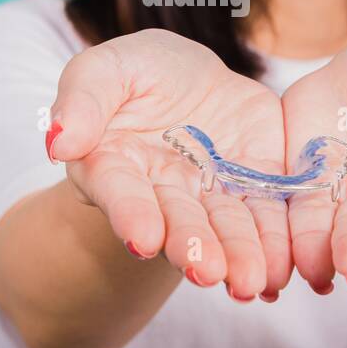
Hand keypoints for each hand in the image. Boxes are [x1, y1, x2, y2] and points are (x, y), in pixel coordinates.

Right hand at [48, 29, 290, 300]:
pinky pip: (272, 215)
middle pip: (178, 221)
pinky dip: (279, 243)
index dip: (131, 215)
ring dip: (239, 256)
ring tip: (253, 281)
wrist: (191, 78)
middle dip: (193, 247)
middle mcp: (163, 194)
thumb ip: (83, 97)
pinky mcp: (259, 186)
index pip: (120, 193)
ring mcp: (213, 195)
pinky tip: (286, 268)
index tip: (143, 240)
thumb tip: (60, 141)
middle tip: (208, 273)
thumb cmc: (137, 73)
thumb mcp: (106, 67)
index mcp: (114, 167)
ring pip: (227, 228)